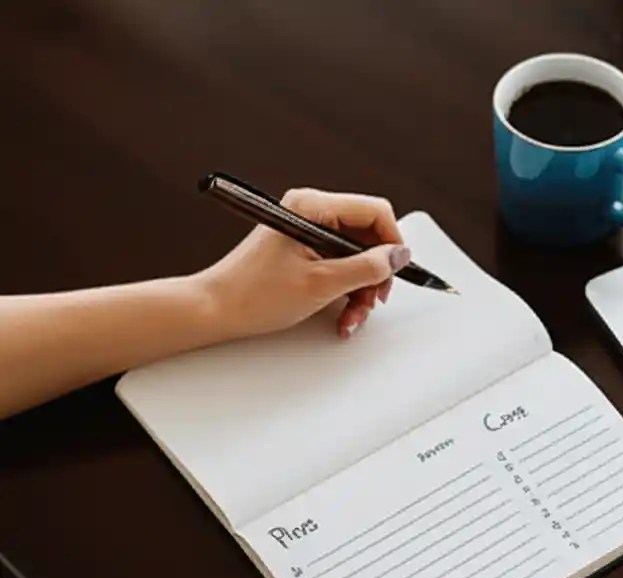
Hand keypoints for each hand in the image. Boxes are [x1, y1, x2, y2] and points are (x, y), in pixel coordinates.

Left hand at [195, 187, 411, 339]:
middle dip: (374, 274)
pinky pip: (338, 263)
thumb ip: (367, 267)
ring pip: (356, 255)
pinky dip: (345, 289)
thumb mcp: (322, 284)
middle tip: (371, 300)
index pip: (375, 212)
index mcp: (313, 206)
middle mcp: (311, 211)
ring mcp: (306, 229)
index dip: (392, 243)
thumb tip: (398, 256)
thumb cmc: (254, 294)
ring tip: (351, 316)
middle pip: (367, 236)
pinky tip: (340, 314)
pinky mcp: (302, 247)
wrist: (214, 309)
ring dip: (360, 288)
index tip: (396, 271)